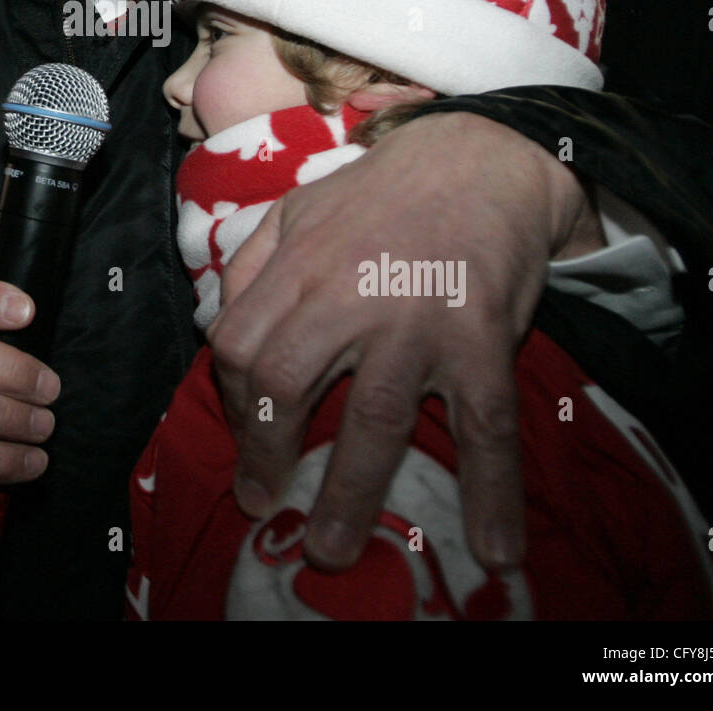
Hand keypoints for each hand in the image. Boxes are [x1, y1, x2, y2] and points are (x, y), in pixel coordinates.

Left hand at [209, 110, 592, 574]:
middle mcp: (347, 296)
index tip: (244, 431)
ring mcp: (417, 322)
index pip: (236, 345)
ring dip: (349, 496)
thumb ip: (254, 265)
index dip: (229, 398)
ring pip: (375, 421)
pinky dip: (493, 491)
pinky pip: (485, 427)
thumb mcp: (297, 209)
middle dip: (265, 454)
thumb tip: (219, 328)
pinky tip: (493, 549)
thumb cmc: (379, 194)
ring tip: (329, 552)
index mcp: (298, 266)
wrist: (480, 160)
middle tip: (262, 504)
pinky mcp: (482, 340)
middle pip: (283, 384)